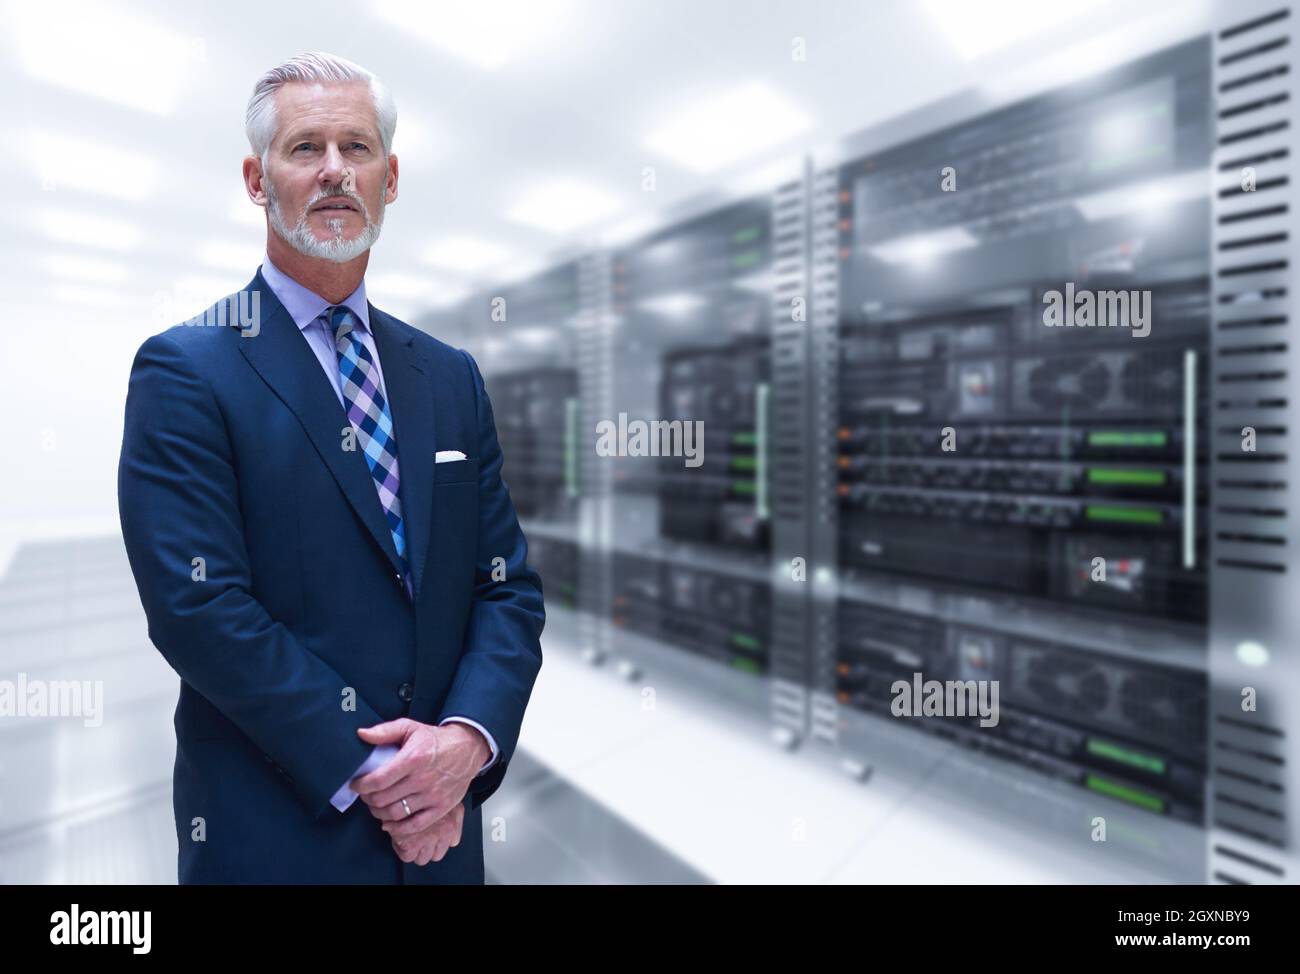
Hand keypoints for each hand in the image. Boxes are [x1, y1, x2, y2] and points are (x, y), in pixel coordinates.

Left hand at [351, 719, 488, 853]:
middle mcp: (423, 779)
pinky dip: (397, 829)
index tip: (355, 784)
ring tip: (376, 806)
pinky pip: (414, 826)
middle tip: (365, 794)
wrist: (467, 749)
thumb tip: (361, 734)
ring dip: (378, 813)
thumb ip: (385, 731)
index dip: (361, 785)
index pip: (378, 780)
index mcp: (414, 758)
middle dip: (367, 799)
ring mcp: (433, 796)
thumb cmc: (435, 740)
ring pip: (395, 814)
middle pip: (383, 799)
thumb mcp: (410, 727)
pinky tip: (389, 823)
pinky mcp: (441, 808)